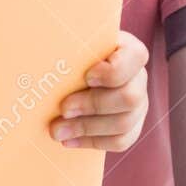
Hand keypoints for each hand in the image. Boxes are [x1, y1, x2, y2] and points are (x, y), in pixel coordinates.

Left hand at [49, 28, 148, 151]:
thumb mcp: (72, 43)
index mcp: (129, 51)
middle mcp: (138, 78)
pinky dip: (92, 142)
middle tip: (64, 109)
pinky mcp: (132, 127)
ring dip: (87, 128)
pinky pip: (120, 141)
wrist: (72, 75)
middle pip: (130, 97)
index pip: (136, 57)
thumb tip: (46, 53)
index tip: (87, 77)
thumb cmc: (71, 53)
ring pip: (124, 123)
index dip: (114, 71)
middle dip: (93, 105)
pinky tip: (68, 140)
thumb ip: (68, 47)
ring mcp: (138, 104)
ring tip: (58, 130)